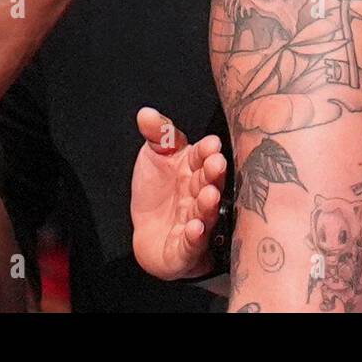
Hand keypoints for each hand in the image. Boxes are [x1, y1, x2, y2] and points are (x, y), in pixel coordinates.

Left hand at [130, 106, 227, 281]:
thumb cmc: (159, 191)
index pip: (201, 156)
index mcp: (193, 169)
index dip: (206, 151)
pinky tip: (195, 228)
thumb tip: (145, 113)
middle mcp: (199, 194)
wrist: (149, 233)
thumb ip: (156, 134)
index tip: (211, 144)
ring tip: (209, 194)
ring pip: (204, 212)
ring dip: (208, 204)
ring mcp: (195, 221)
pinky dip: (195, 236)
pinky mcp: (186, 248)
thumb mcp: (155, 156)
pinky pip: (192, 243)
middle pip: (208, 182)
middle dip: (213, 174)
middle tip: (216, 164)